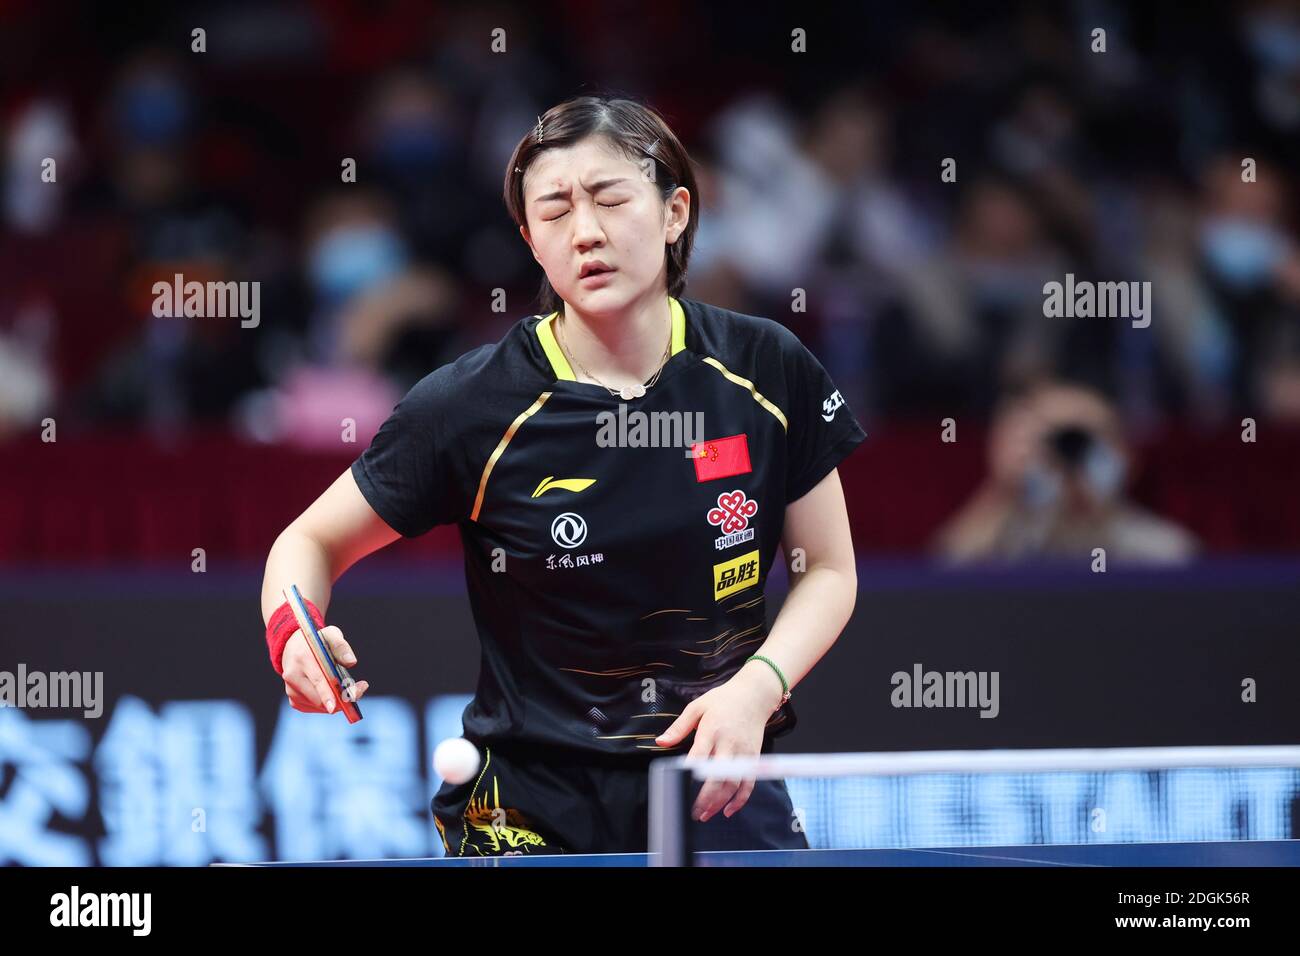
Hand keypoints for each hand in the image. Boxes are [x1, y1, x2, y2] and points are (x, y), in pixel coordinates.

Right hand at [281, 625, 369, 713]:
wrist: (293, 647)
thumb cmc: (317, 641)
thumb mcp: (331, 634)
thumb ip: (341, 646)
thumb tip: (351, 662)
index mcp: (303, 658)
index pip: (318, 680)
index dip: (328, 694)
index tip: (339, 704)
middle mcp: (293, 676)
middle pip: (319, 698)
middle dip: (342, 698)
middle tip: (360, 689)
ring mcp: (291, 690)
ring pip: (319, 705)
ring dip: (337, 701)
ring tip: (348, 687)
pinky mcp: (293, 700)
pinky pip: (315, 708)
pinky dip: (328, 704)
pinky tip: (333, 692)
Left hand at [653, 664, 784, 820]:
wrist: (754, 695)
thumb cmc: (723, 700)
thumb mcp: (697, 707)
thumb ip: (679, 727)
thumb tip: (660, 742)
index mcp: (711, 730)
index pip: (699, 756)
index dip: (690, 774)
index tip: (679, 788)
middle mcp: (729, 744)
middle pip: (718, 777)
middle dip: (705, 798)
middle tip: (693, 812)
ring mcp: (743, 753)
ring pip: (733, 784)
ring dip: (719, 803)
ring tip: (706, 814)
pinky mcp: (753, 758)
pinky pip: (748, 784)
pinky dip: (740, 800)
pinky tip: (728, 810)